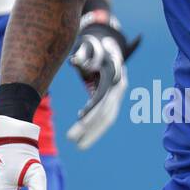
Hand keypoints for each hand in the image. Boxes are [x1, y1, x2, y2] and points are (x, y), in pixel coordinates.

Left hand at [67, 9, 139, 150]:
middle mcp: (119, 88)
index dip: (92, 111)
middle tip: (71, 140)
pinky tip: (82, 134)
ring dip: (93, 132)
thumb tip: (75, 62)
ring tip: (77, 144)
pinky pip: (106, 117)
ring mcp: (118, 96)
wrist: (109, 46)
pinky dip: (95, 126)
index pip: (103, 99)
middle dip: (90, 129)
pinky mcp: (113, 100)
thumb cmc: (94, 47)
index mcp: (113, 76)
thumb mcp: (88, 47)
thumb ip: (82, 54)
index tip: (79, 121)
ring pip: (108, 119)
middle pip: (106, 113)